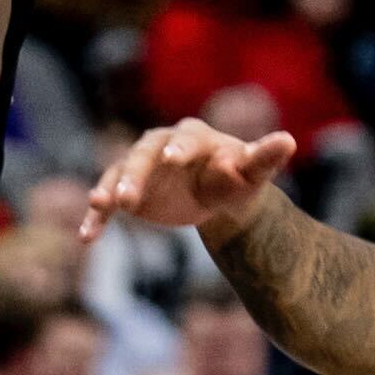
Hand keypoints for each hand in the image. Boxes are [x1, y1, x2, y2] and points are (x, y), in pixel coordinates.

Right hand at [80, 117, 296, 243]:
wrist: (215, 196)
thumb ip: (264, 158)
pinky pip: (106, 201)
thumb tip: (288, 141)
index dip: (178, 148)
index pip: (183, 139)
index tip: (172, 159)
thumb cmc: (236, 179)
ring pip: (118, 172)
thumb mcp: (252, 173)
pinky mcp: (127, 190)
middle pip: (143, 153)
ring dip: (109, 187)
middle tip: (127, 196)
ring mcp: (140, 166)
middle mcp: (160, 145)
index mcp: (194, 137)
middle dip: (135, 172)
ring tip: (101, 205)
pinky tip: (86, 237)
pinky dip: (96, 217)